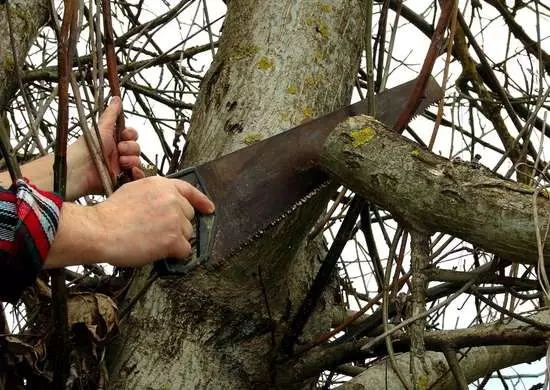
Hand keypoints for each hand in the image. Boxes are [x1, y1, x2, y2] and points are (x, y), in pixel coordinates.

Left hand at [67, 97, 144, 198]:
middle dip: (130, 148)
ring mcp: (119, 168)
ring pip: (137, 162)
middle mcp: (117, 154)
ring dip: (132, 160)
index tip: (124, 135)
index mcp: (113, 141)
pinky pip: (136, 178)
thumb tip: (116, 97)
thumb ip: (111, 114)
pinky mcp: (120, 182)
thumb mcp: (102, 128)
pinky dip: (137, 174)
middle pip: (136, 149)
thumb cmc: (87, 147)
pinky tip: (130, 172)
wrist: (79, 170)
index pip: (131, 136)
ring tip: (120, 162)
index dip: (131, 135)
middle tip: (119, 150)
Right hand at [93, 176, 214, 266]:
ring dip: (174, 240)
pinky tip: (158, 251)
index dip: (201, 201)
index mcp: (162, 185)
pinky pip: (184, 251)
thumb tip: (165, 203)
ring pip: (187, 234)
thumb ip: (154, 194)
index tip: (209, 208)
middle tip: (157, 231)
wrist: (100, 229)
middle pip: (189, 216)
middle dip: (177, 224)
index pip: (189, 190)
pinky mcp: (173, 238)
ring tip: (151, 240)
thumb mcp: (133, 190)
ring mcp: (175, 219)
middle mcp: (172, 199)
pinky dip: (174, 255)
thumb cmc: (111, 214)